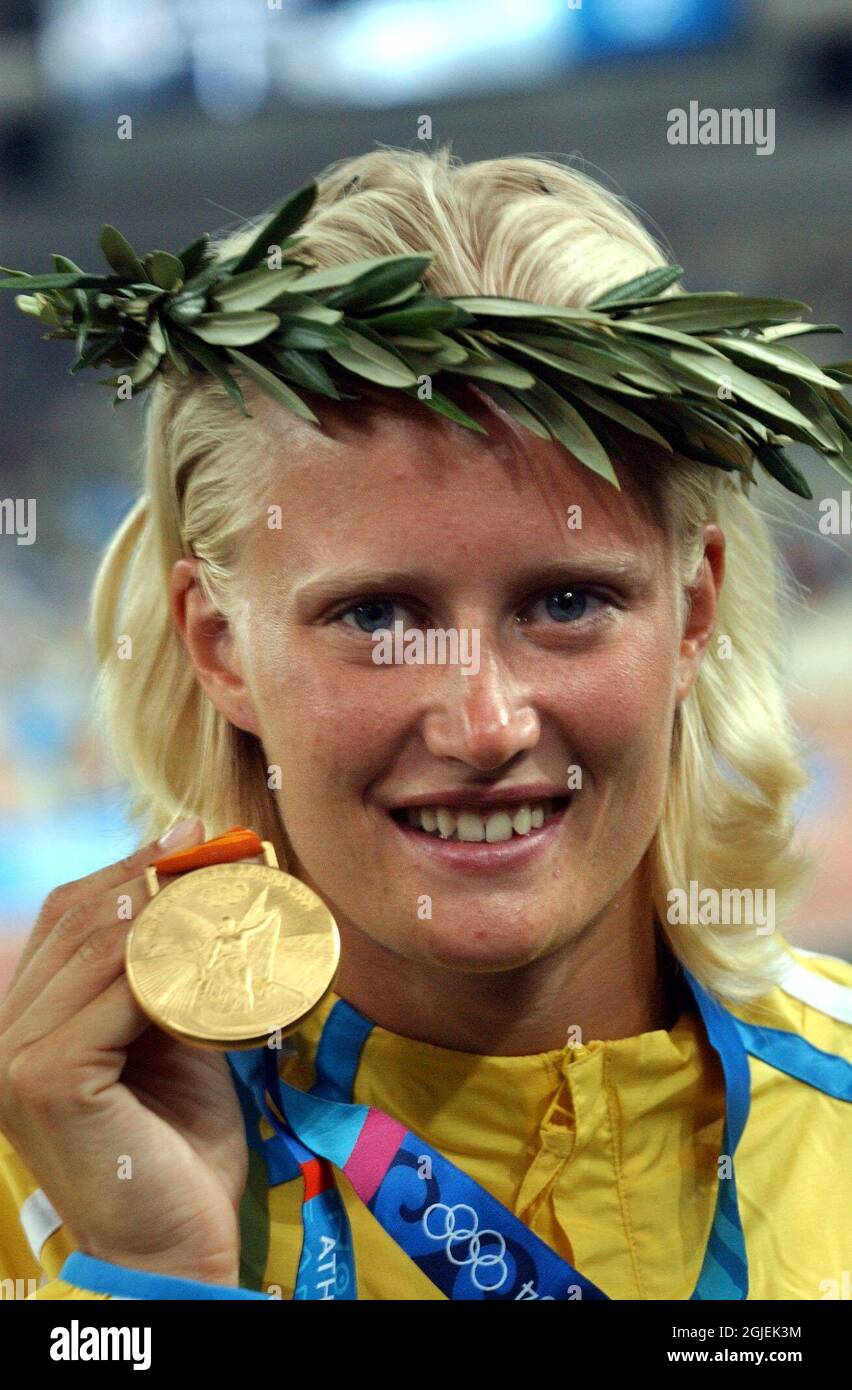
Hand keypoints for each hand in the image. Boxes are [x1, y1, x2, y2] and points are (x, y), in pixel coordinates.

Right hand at [0, 818, 249, 1284]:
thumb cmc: (180, 1150)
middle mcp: (6, 1033)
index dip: (130, 868)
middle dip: (154, 872)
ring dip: (170, 904)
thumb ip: (165, 977)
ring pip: (102, 947)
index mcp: (26, 1021)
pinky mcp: (48, 1078)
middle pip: (81, 920)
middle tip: (217, 840)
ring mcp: (16, 1056)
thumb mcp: (171, 1042)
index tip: (191, 834)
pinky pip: (120, 994)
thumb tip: (192, 887)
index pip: (70, 917)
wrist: (175, 1250)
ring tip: (226, 877)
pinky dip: (171, 960)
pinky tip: (213, 943)